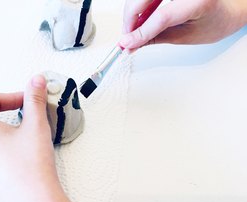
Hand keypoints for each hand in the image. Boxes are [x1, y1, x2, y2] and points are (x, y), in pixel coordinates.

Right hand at [120, 0, 246, 48]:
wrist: (228, 9)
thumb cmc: (215, 22)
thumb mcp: (185, 36)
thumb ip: (156, 38)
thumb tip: (133, 44)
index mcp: (197, 1)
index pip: (161, 16)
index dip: (140, 31)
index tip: (126, 43)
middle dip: (130, 19)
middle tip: (126, 37)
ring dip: (133, 12)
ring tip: (134, 30)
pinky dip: (140, 6)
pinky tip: (141, 19)